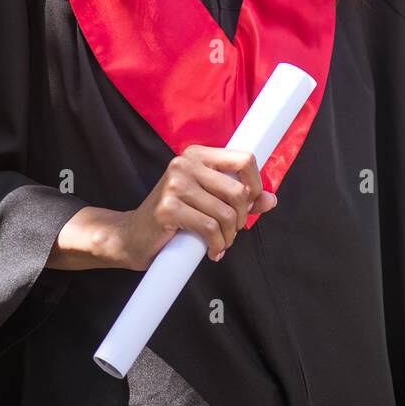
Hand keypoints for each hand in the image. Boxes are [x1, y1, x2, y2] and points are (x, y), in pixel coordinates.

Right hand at [121, 146, 276, 268]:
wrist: (132, 236)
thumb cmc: (173, 218)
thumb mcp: (208, 201)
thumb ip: (240, 198)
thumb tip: (271, 200)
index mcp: (197, 155)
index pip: (244, 159)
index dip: (256, 185)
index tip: (250, 206)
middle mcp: (185, 163)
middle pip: (238, 191)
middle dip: (241, 219)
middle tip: (231, 232)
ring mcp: (175, 184)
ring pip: (225, 213)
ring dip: (229, 237)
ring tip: (220, 243)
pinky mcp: (168, 207)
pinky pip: (210, 228)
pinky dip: (216, 244)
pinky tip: (211, 251)